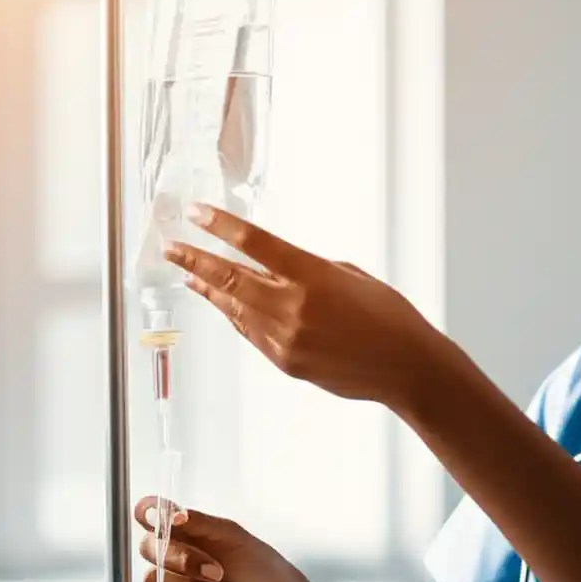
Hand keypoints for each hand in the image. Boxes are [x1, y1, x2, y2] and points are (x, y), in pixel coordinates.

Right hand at [134, 495, 303, 581]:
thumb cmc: (257, 565)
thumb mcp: (233, 536)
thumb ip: (200, 523)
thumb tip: (171, 514)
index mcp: (183, 530)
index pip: (149, 514)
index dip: (147, 512)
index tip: (161, 518)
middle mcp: (171, 556)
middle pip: (147, 548)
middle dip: (182, 559)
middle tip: (217, 570)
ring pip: (152, 580)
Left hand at [163, 204, 434, 409]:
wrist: (408, 368)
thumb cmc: (392, 319)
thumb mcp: (355, 277)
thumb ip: (313, 269)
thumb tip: (281, 268)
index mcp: (315, 277)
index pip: (255, 244)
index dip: (221, 226)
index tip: (197, 214)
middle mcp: (294, 307)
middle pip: (230, 277)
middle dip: (195, 260)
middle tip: (172, 247)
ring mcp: (287, 338)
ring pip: (234, 308)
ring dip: (209, 290)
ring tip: (189, 276)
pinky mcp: (287, 362)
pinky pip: (252, 334)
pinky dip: (236, 316)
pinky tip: (226, 306)